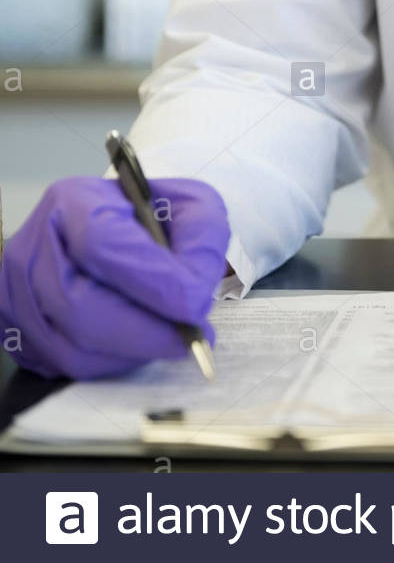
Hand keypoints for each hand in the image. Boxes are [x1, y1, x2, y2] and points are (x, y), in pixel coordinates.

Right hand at [0, 176, 229, 379]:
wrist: (103, 231)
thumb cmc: (148, 217)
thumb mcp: (185, 204)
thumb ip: (201, 237)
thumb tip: (193, 296)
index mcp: (74, 202)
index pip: (102, 244)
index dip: (150, 280)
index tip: (194, 305)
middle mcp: (34, 247)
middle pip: (79, 306)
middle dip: (144, 331)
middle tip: (191, 338)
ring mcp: (18, 295)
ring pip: (72, 346)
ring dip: (132, 352)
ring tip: (170, 340)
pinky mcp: (18, 333)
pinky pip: (66, 365)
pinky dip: (113, 363)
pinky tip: (139, 345)